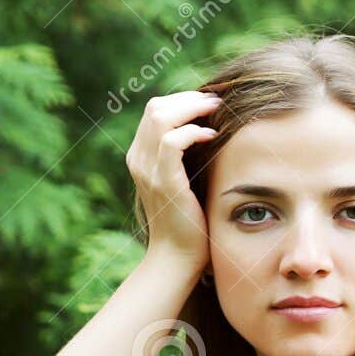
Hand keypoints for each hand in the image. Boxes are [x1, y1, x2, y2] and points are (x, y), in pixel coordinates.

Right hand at [126, 91, 220, 272]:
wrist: (177, 256)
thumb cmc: (187, 219)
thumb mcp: (183, 179)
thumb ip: (185, 154)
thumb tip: (208, 124)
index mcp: (140, 156)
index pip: (154, 110)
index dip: (182, 100)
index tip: (209, 105)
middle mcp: (138, 160)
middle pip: (155, 107)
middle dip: (189, 99)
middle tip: (215, 103)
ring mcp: (148, 171)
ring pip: (161, 117)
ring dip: (192, 109)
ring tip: (215, 113)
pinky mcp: (164, 183)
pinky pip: (173, 142)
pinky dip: (194, 132)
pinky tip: (212, 137)